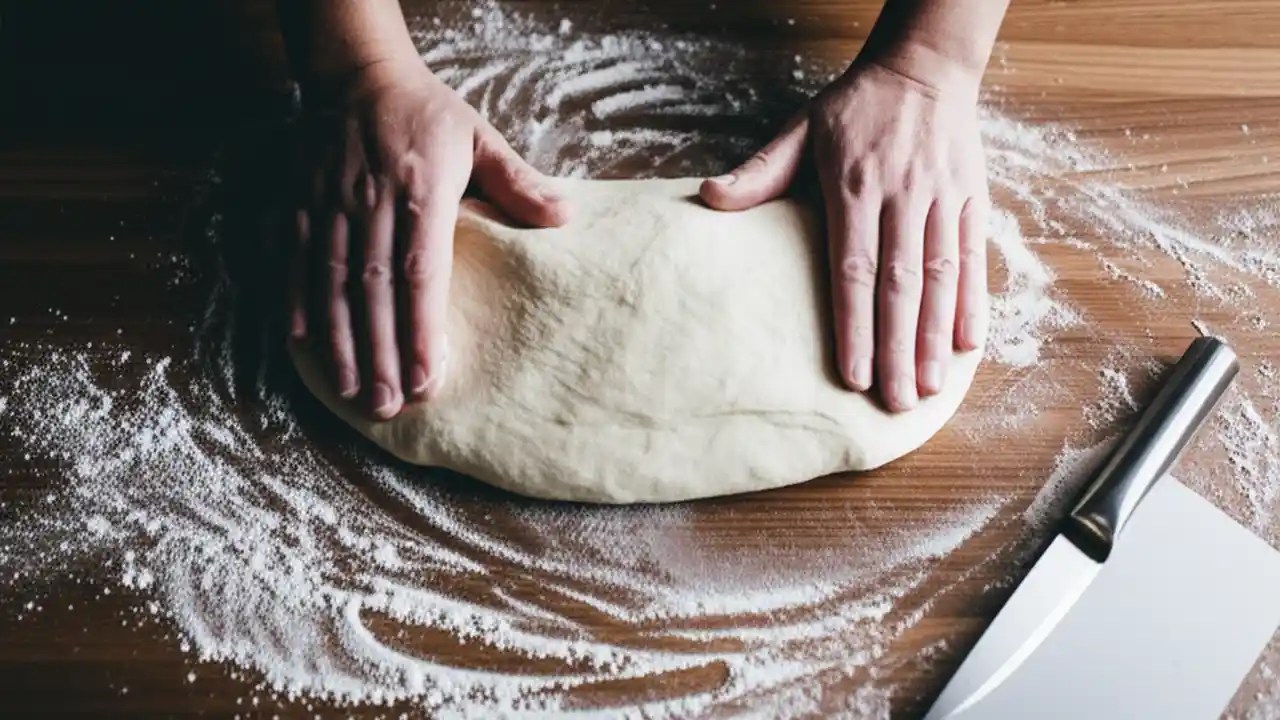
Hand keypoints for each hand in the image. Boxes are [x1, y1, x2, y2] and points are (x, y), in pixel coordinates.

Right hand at [289, 60, 568, 418]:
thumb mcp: (481, 138)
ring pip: (330, 284)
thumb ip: (520, 182)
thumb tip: (565, 217)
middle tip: (388, 406)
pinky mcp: (299, 205)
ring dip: (339, 341)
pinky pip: (293, 260)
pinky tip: (302, 346)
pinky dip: (296, 303)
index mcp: (420, 194)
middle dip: (380, 353)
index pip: (420, 274)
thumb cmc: (428, 113)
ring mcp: (328, 207)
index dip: (420, 330)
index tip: (426, 378)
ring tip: (351, 390)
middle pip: (373, 291)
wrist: (358, 72)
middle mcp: (369, 205)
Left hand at [700, 57, 989, 411]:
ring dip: (935, 337)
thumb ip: (762, 171)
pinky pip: (975, 256)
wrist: (925, 65)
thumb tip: (709, 197)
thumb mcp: (802, 128)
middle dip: (897, 348)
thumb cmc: (855, 106)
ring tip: (928, 387)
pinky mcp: (973, 197)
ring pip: (942, 277)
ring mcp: (943, 198)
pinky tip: (967, 344)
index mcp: (854, 186)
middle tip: (895, 402)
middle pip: (901, 285)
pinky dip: (973, 301)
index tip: (852, 376)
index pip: (853, 270)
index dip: (854, 326)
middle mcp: (902, 196)